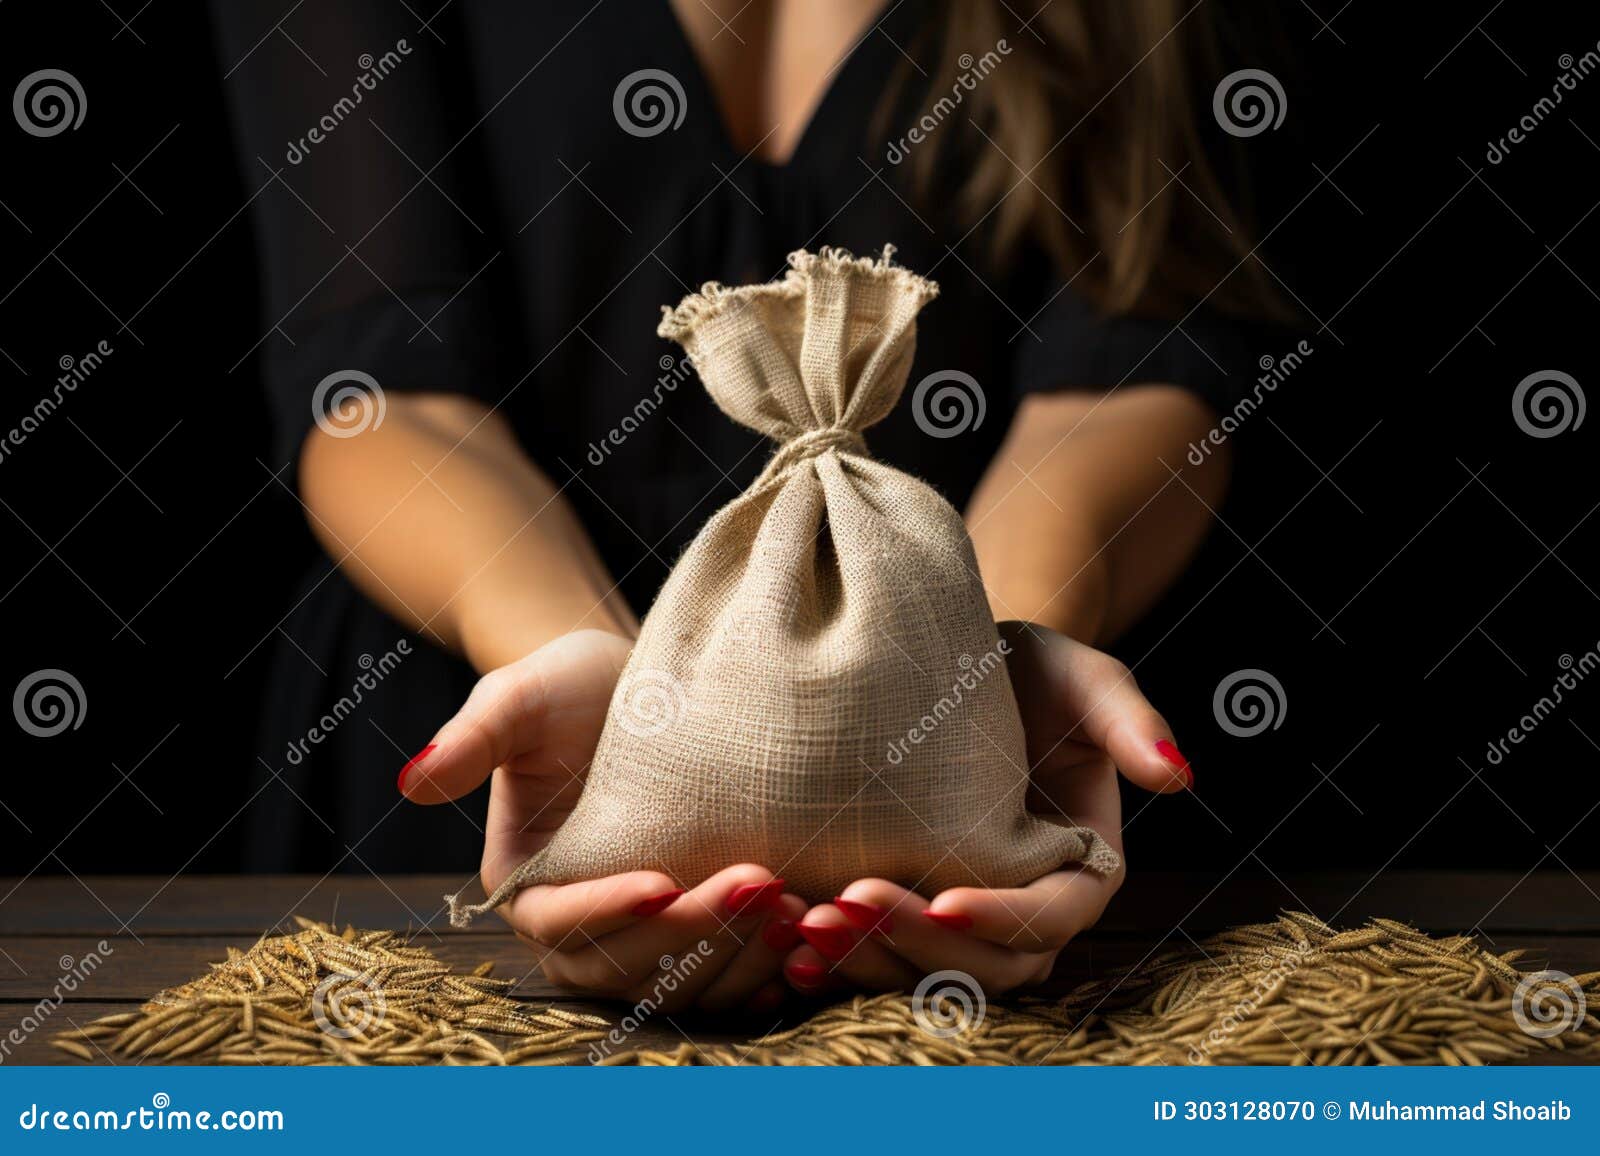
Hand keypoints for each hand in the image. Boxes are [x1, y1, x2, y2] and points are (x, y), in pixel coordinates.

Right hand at [403, 628, 804, 1011]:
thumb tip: (413, 782)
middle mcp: (587, 928)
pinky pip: (728, 978)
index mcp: (529, 886)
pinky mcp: (702, 933)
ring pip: (684, 984)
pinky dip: (765, 973)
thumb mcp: (521, 694)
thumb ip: (477, 736)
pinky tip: (809, 944)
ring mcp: (648, 937)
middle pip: (629, 967)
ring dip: (740, 957)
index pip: (561, 922)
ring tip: (796, 907)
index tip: (663, 876)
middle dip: (693, 936)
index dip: (610, 909)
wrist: (644, 685)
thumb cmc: (573, 684)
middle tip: (760, 887)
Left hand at [781, 620, 1189, 997]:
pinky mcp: (906, 917)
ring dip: (867, 962)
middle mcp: (1023, 908)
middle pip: (985, 965)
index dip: (1003, 917)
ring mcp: (962, 920)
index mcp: (1079, 867)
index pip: (1051, 918)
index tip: (945, 898)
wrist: (945, 666)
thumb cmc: (1021, 666)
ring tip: (804, 926)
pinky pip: (876, 962)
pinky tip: (785, 950)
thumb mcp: (1077, 674)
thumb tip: (1178, 775)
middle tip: (847, 905)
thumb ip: (1126, 716)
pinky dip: (834, 966)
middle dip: (918, 945)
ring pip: (926, 976)